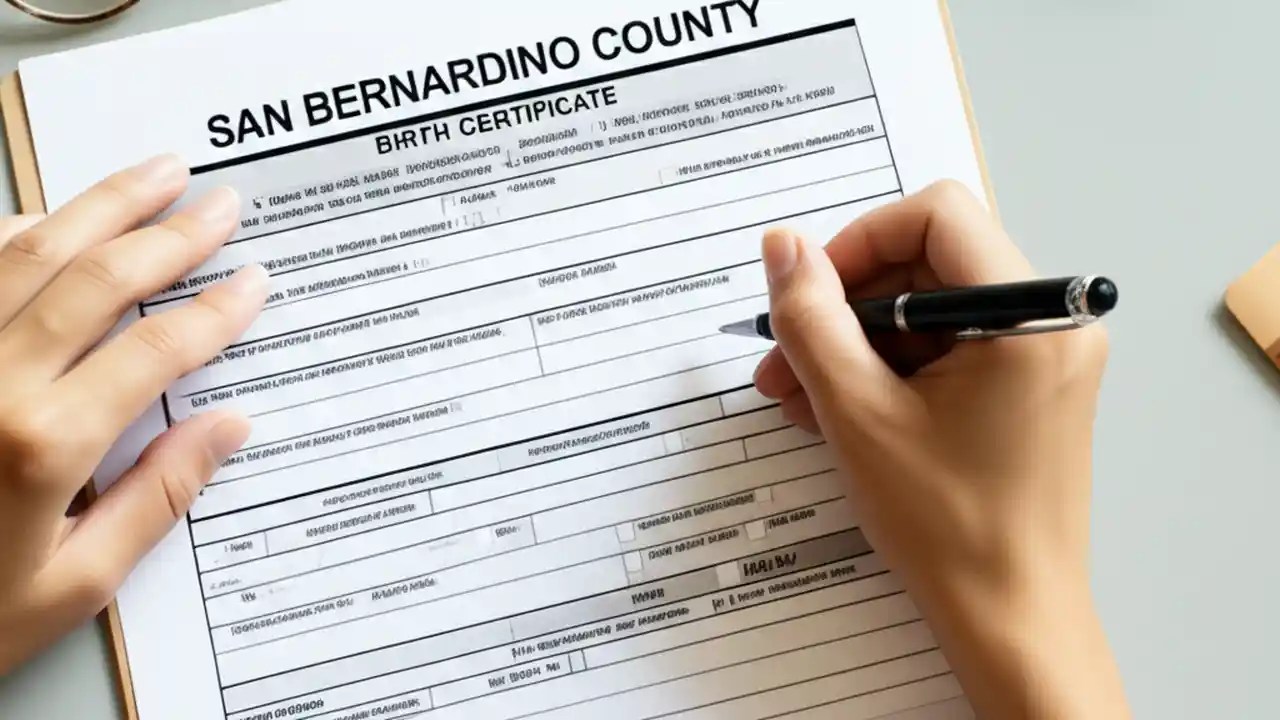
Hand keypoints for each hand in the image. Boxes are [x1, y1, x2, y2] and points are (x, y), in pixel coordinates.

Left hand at [0, 155, 265, 672]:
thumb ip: (155, 500)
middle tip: (217, 206)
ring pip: (30, 251)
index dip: (213, 310)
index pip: (155, 351)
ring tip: (154, 175)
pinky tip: (50, 217)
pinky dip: (16, 232)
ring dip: (101, 206)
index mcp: (43, 444)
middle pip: (98, 280)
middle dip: (169, 235)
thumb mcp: (70, 586)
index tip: (251, 282)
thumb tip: (225, 430)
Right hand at [753, 181, 1129, 718]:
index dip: (859, 241)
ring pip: (930, 311)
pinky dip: (888, 372)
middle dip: (846, 306)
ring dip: (856, 345)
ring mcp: (1042, 357)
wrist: (1009, 618)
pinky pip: (947, 351)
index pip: (937, 214)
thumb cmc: (947, 526)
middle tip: (783, 359)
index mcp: (1028, 315)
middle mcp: (1050, 322)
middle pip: (929, 262)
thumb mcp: (857, 413)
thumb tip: (782, 247)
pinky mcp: (1025, 389)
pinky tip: (835, 411)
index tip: (808, 293)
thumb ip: (813, 320)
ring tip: (796, 397)